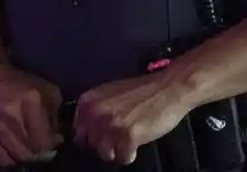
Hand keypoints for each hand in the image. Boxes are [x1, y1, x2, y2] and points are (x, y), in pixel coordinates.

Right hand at [0, 62, 64, 166]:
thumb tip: (58, 137)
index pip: (46, 139)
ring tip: (29, 147)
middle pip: (32, 151)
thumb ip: (56, 114)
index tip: (54, 139)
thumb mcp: (46, 90)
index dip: (53, 144)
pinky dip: (10, 159)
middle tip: (42, 144)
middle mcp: (12, 116)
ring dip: (26, 155)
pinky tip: (14, 150)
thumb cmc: (21, 83)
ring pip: (18, 157)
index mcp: (31, 101)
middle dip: (40, 151)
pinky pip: (0, 160)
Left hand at [73, 73, 190, 165]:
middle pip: (90, 145)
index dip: (92, 136)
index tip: (104, 135)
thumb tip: (86, 131)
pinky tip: (137, 142)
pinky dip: (131, 154)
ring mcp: (111, 126)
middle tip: (119, 137)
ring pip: (105, 154)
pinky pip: (123, 158)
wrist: (169, 88)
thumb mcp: (110, 94)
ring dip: (117, 151)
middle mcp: (95, 114)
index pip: (78, 132)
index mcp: (87, 102)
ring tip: (129, 140)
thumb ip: (95, 109)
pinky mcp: (128, 137)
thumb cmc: (142, 90)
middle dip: (104, 144)